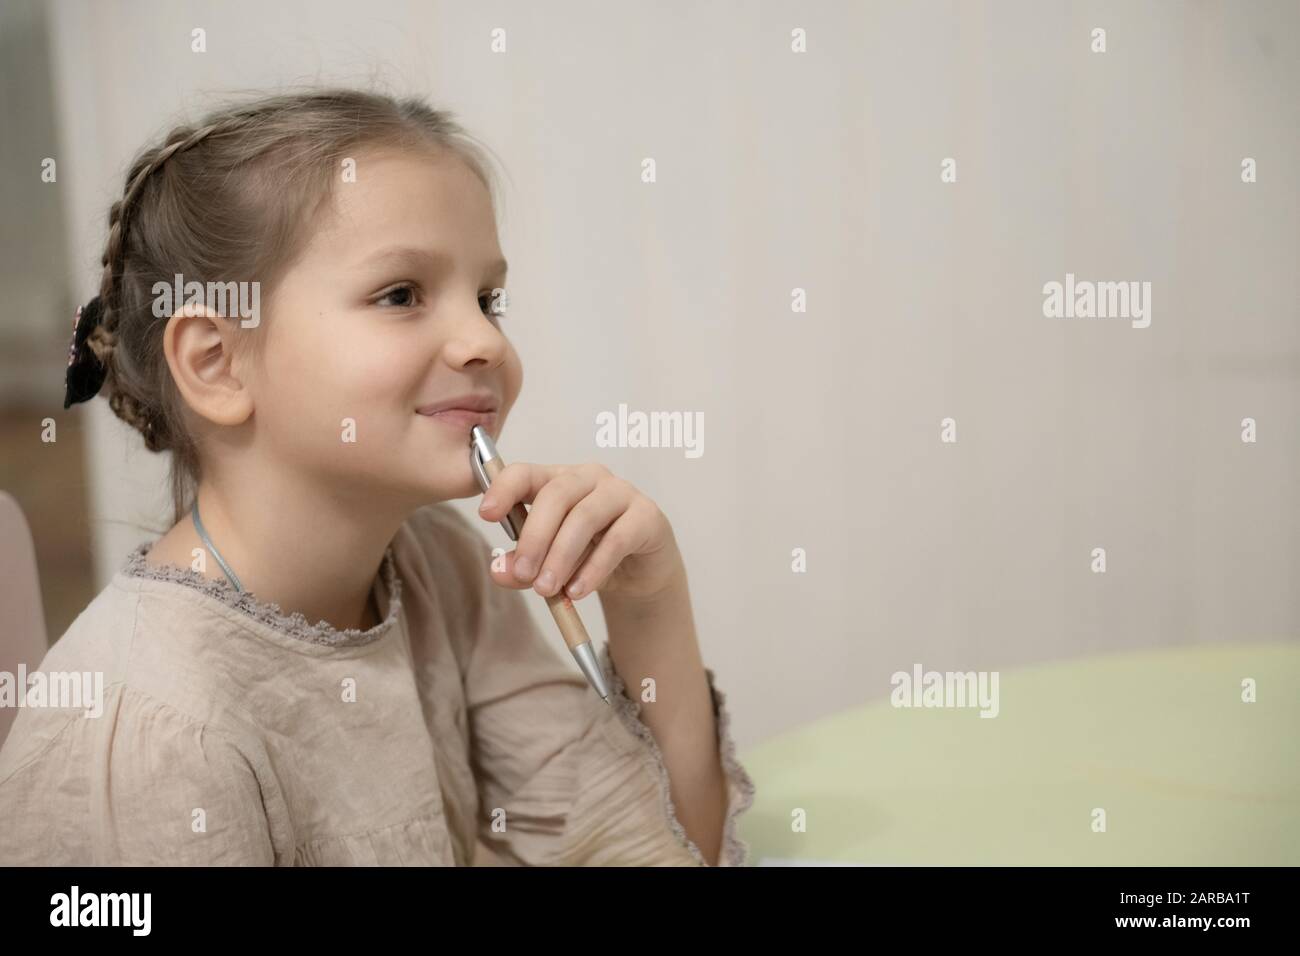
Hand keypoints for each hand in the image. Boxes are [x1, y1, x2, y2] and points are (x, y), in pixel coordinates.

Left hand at [477, 462, 683, 602]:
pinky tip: (578, 591)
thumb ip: (523, 565)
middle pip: (555, 495)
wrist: (639, 573)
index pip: (526, 472)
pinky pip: (617, 540)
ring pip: (584, 517)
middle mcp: (589, 477)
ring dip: (561, 556)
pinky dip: (594, 569)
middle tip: (523, 575)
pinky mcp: (647, 516)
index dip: (504, 489)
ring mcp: (621, 492)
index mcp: (558, 479)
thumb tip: (499, 570)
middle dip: (534, 537)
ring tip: (547, 590)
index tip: (486, 515)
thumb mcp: (549, 563)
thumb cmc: (588, 557)